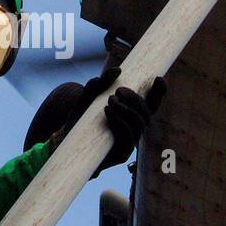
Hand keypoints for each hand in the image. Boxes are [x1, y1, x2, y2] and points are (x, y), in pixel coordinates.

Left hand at [25, 67, 167, 177]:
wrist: (66, 142)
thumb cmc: (81, 118)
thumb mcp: (87, 97)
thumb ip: (100, 83)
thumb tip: (117, 70)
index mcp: (131, 113)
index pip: (152, 103)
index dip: (159, 92)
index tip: (158, 78)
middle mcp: (134, 127)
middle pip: (147, 113)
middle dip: (136, 100)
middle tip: (118, 92)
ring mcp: (130, 142)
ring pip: (139, 124)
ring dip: (127, 110)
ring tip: (110, 102)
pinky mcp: (122, 154)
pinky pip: (128, 138)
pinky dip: (120, 123)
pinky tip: (108, 112)